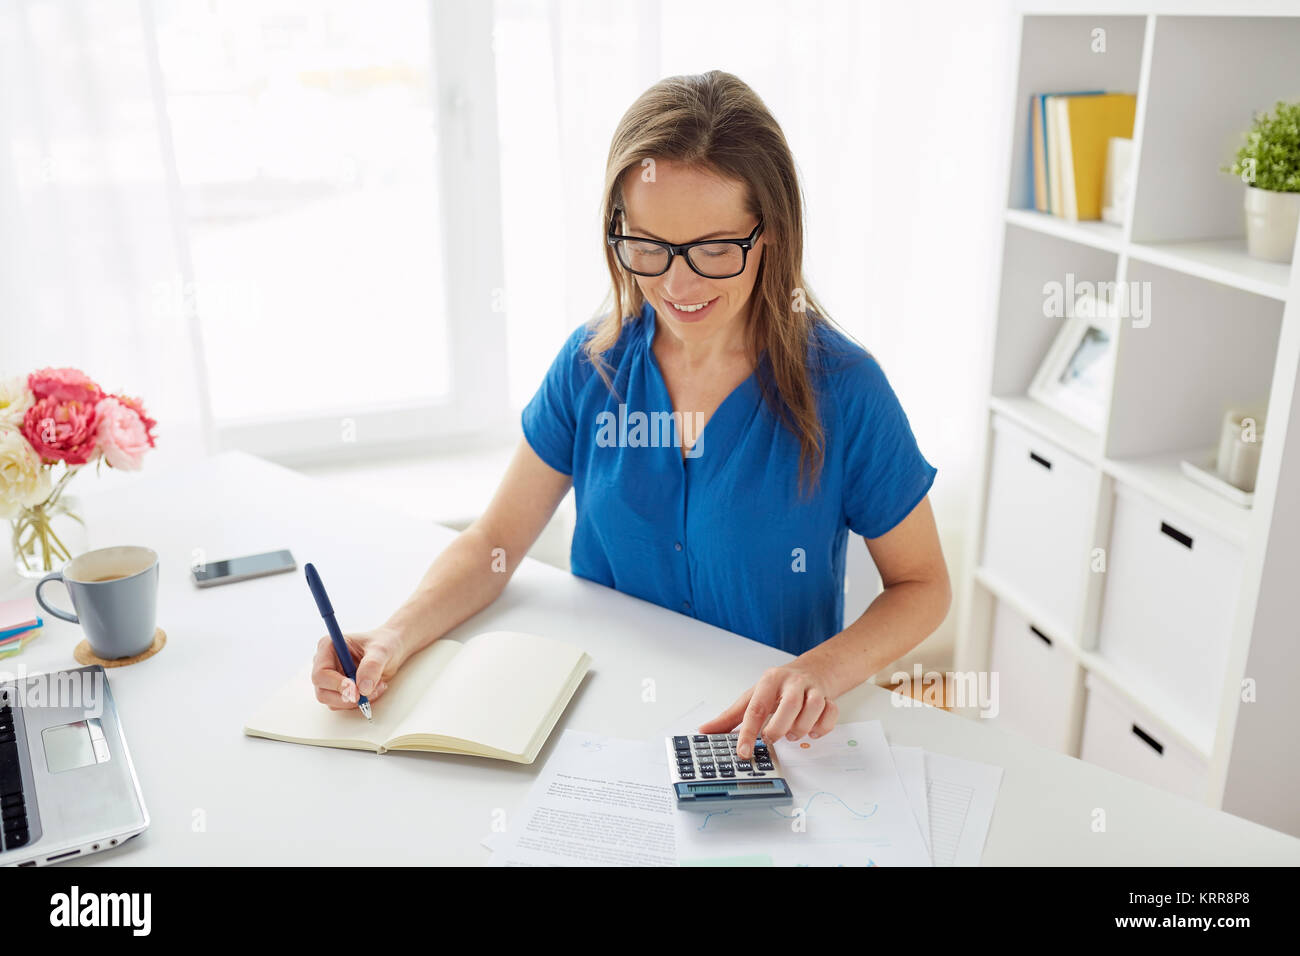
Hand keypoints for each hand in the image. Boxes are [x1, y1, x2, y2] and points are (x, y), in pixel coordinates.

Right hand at [311, 624, 406, 710]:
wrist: (393, 650)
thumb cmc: (385, 643)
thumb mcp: (382, 650)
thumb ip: (372, 666)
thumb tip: (363, 688)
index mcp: (328, 646)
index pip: (321, 673)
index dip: (337, 685)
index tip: (356, 691)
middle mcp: (325, 663)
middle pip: (323, 691)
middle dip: (348, 697)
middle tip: (370, 693)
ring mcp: (330, 678)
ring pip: (332, 701)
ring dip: (356, 700)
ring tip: (378, 686)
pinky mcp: (338, 689)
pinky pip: (343, 704)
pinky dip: (360, 702)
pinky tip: (374, 689)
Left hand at [697, 663, 838, 759]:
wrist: (811, 671)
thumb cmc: (777, 688)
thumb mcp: (752, 696)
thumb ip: (730, 716)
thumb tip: (705, 731)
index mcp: (770, 680)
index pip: (757, 708)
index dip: (749, 733)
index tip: (743, 752)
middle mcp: (793, 682)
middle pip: (790, 706)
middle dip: (780, 728)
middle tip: (773, 737)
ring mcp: (813, 689)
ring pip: (813, 710)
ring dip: (801, 729)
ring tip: (791, 733)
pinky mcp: (829, 699)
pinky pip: (830, 715)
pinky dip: (822, 728)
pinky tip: (812, 731)